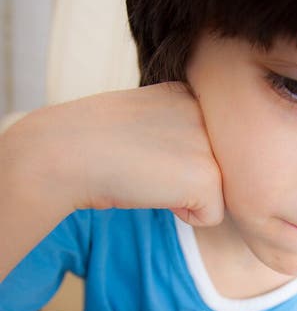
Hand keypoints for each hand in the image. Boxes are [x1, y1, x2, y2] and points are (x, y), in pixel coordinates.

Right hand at [0, 83, 223, 279]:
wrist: (66, 152)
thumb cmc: (93, 142)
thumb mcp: (145, 119)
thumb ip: (178, 129)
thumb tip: (195, 160)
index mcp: (191, 93)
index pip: (205, 148)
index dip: (172, 161)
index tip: (139, 150)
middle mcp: (209, 112)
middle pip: (215, 170)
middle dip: (182, 178)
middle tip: (143, 165)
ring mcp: (211, 143)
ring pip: (217, 193)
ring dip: (183, 196)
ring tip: (147, 175)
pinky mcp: (209, 176)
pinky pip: (212, 216)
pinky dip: (182, 216)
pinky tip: (152, 191)